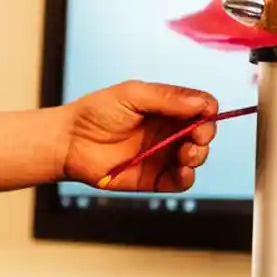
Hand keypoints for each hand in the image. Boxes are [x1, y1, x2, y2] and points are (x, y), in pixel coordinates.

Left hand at [59, 80, 218, 192]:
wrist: (69, 142)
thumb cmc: (95, 113)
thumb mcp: (133, 94)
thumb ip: (168, 98)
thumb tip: (202, 103)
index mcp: (166, 108)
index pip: (200, 108)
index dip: (207, 112)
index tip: (205, 114)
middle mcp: (168, 131)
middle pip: (203, 133)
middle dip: (205, 135)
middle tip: (196, 137)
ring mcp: (163, 155)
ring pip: (196, 158)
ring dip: (198, 156)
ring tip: (185, 154)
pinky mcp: (155, 178)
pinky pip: (180, 182)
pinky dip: (187, 178)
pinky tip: (182, 171)